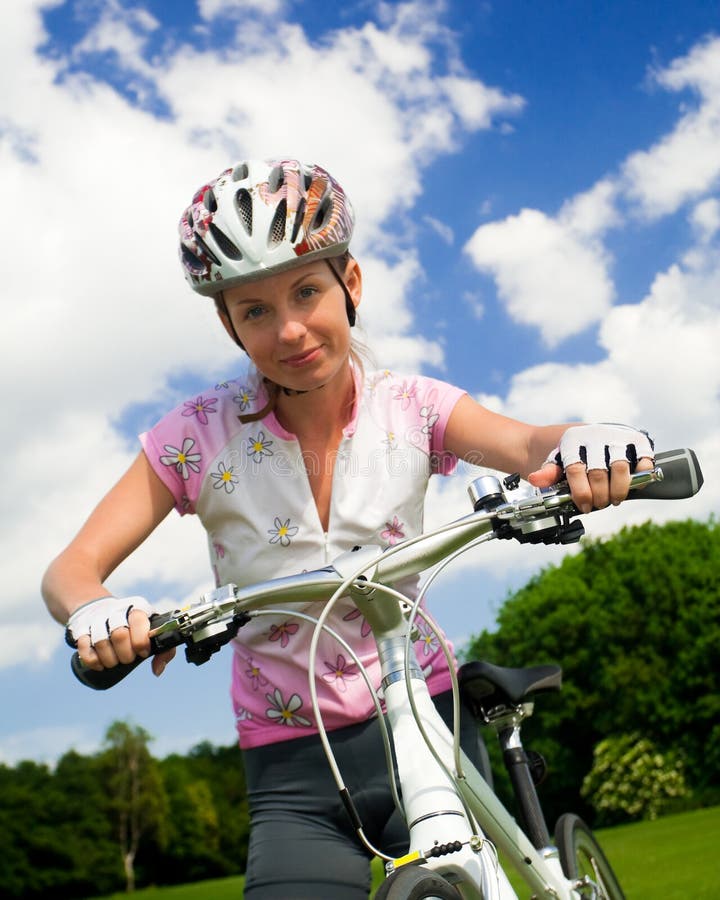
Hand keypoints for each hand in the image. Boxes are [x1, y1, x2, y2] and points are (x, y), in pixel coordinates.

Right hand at [66, 595, 174, 675]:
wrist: (102, 610)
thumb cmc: (135, 627)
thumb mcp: (153, 632)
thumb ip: (165, 650)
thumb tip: (157, 670)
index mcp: (138, 607)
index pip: (138, 621)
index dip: (140, 642)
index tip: (143, 653)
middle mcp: (117, 610)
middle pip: (119, 634)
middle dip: (125, 655)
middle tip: (128, 659)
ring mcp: (97, 618)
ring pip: (100, 642)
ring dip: (109, 660)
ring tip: (115, 662)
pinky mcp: (81, 628)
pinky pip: (83, 647)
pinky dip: (92, 660)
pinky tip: (101, 665)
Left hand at [528, 423, 654, 512]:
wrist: (580, 436)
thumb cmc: (566, 454)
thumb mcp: (553, 462)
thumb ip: (548, 473)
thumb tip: (536, 479)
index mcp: (573, 440)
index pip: (576, 470)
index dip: (581, 494)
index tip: (583, 506)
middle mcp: (595, 435)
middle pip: (599, 472)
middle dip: (599, 496)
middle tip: (598, 504)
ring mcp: (616, 435)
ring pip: (621, 467)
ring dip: (619, 490)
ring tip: (614, 499)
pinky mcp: (635, 438)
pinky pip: (644, 456)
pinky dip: (642, 473)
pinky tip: (634, 484)